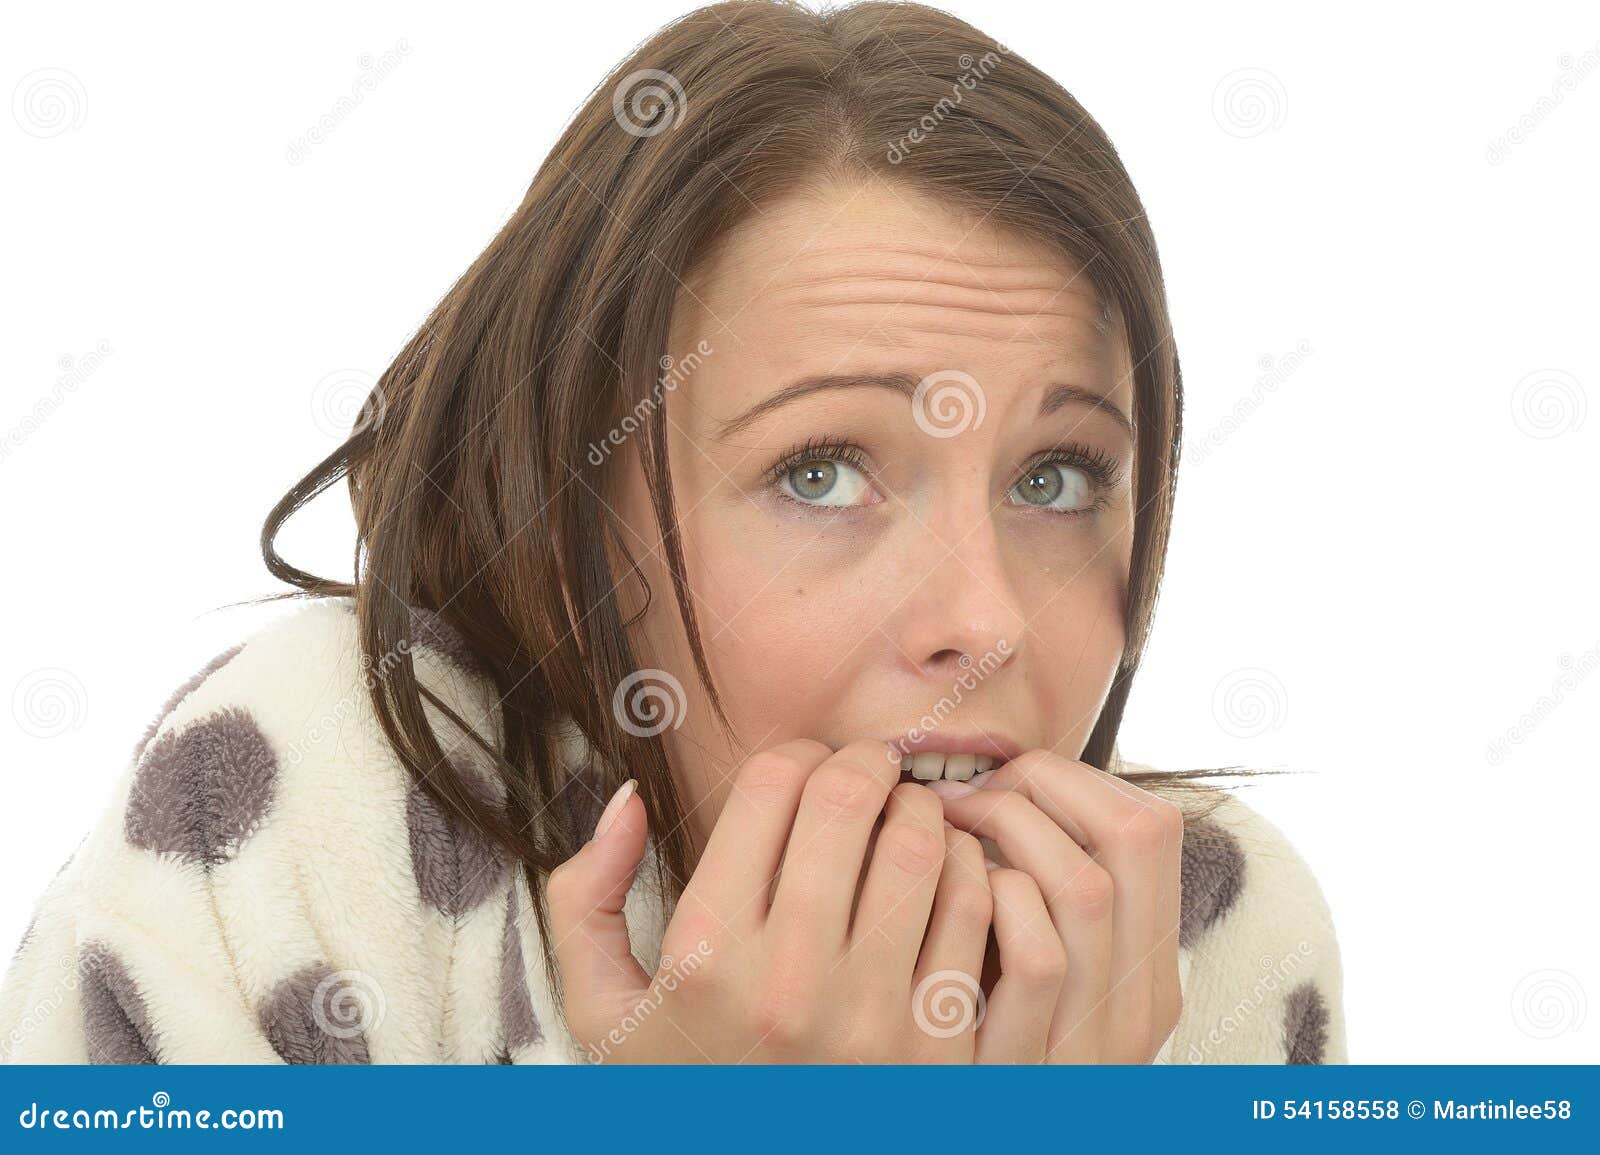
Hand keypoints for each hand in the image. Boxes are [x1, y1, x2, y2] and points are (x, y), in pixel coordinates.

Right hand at [547, 738, 994, 1061]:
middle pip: (848, 798)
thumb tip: (629, 799)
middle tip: (871, 772)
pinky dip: (971, 871)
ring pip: (921, 846)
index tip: (805, 771)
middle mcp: (787, 984)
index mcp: (703, 958)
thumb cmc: (689, 1094)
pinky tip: (951, 876)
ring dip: (922, 811)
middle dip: (865, 763)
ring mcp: (872, 1021)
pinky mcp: (943, 1053)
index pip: (769, 785)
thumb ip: (586, 900)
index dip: (794, 756)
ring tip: (910, 819)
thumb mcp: (604, 1014)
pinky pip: (976, 914)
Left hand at [932, 749, 1183, 1062]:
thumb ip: (1038, 902)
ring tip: (941, 827)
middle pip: (1132, 835)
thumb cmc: (971, 1047)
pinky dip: (992, 897)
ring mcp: (1093, 1038)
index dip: (1075, 780)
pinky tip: (941, 891)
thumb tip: (998, 791)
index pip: (1152, 826)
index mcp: (1149, 972)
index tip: (1004, 776)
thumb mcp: (1034, 979)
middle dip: (1037, 788)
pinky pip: (1040, 955)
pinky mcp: (1032, 1066)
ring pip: (1085, 885)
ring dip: (1004, 828)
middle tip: (961, 792)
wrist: (941, 1135)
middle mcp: (1139, 1005)